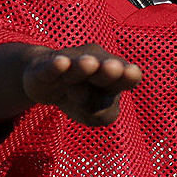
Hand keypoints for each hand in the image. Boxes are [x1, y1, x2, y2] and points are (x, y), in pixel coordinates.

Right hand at [23, 46, 141, 127]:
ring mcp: (69, 62)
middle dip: (109, 70)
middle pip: (104, 68)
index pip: (125, 77)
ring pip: (78, 67)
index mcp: (114, 75)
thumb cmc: (78, 100)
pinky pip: (50, 66)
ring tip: (89, 64)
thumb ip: (96, 111)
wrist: (44, 81)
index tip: (131, 74)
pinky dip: (55, 66)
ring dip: (83, 67)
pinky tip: (60, 63)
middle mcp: (95, 62)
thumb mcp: (93, 115)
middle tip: (113, 68)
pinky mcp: (44, 66)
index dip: (128, 76)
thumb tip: (80, 92)